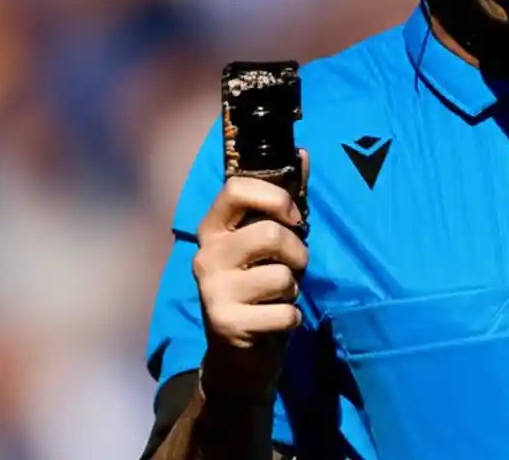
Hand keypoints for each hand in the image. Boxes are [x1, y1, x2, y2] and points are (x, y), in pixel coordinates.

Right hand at [192, 150, 309, 402]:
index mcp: (215, 228)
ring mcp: (212, 290)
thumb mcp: (271, 244)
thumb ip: (286, 200)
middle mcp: (206, 255)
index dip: (274, 196)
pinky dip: (292, 319)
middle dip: (297, 253)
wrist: (239, 356)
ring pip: (282, 276)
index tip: (293, 216)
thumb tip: (302, 153)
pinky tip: (274, 322)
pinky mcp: (225, 323)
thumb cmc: (260, 288)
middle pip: (270, 234)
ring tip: (278, 297)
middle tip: (293, 269)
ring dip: (294, 290)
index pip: (236, 187)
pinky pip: (285, 312)